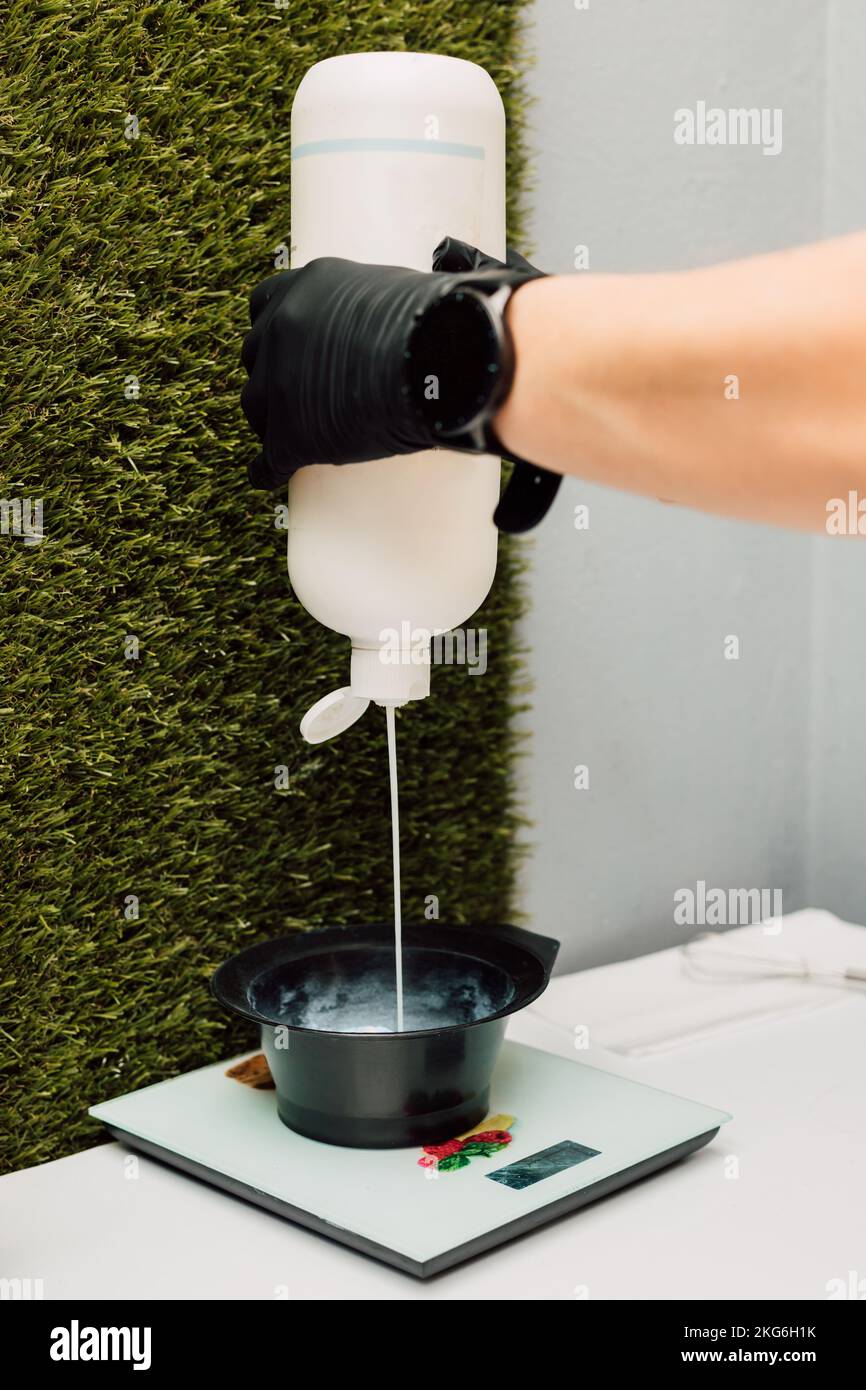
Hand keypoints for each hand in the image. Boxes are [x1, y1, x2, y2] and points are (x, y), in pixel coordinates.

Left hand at [241, 237, 560, 530]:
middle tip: (293, 389)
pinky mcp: (290, 437)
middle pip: (257, 357)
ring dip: (270, 419)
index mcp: (307, 288)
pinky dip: (267, 470)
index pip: (266, 303)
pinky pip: (267, 461)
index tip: (287, 341)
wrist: (442, 361)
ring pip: (256, 408)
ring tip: (288, 432)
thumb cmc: (439, 321)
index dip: (278, 328)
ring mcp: (278, 385)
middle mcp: (281, 330)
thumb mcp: (396, 285)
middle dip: (273, 373)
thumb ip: (374, 298)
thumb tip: (418, 295)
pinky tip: (268, 476)